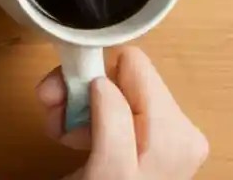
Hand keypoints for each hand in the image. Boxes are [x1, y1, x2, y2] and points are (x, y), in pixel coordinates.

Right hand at [36, 47, 208, 179]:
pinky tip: (78, 139)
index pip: (133, 64)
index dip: (89, 72)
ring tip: (63, 133)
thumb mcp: (108, 168)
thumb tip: (101, 79)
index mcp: (175, 129)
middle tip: (54, 113)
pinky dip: (89, 119)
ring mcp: (166, 135)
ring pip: (113, 93)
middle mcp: (179, 127)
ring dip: (78, 108)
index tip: (60, 94)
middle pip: (120, 78)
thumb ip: (111, 120)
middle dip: (79, 93)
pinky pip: (117, 111)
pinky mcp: (151, 140)